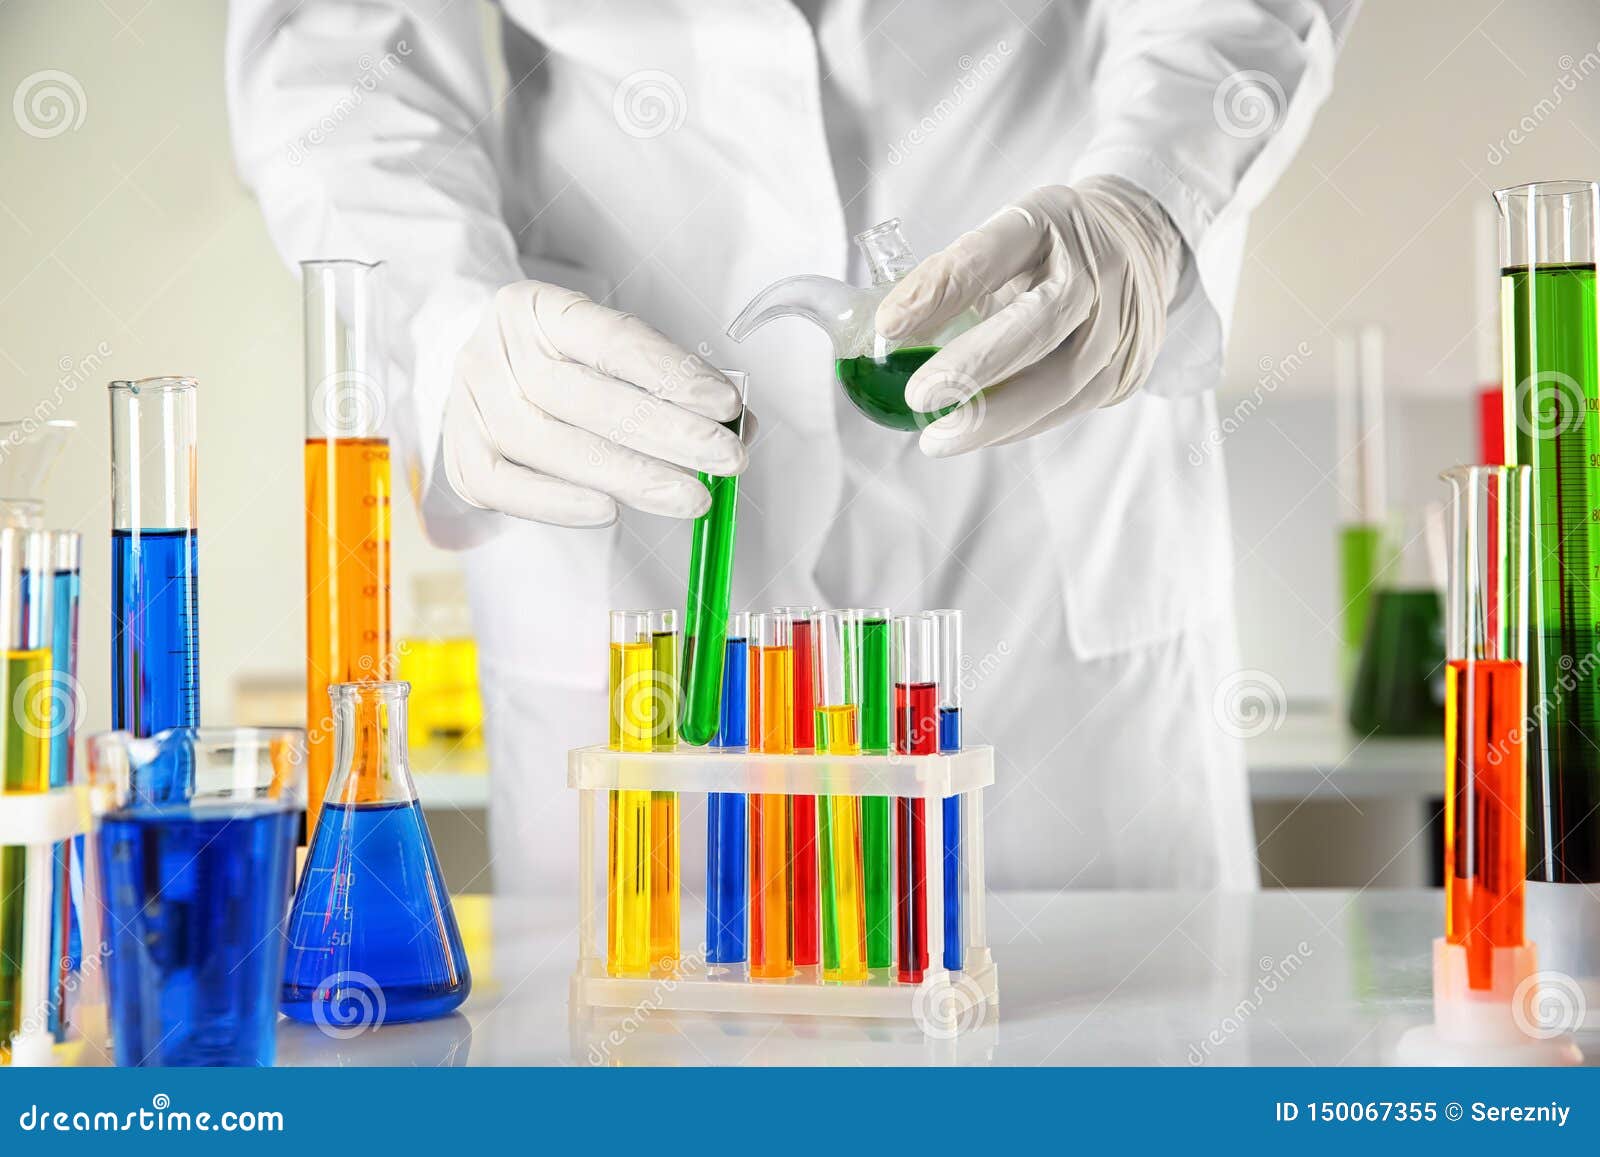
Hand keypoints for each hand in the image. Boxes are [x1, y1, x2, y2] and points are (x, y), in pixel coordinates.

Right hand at [442, 281, 746, 526]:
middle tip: (726, 461)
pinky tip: (610, 512)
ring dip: (629, 475)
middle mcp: (493, 350)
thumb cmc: (561, 364)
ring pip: (549, 444)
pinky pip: (506, 486)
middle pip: (582, 396)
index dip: (670, 374)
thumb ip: (668, 381)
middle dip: (666, 432)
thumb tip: (735, 423)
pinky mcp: (459, 458)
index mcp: (536, 308)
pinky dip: (559, 503)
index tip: (725, 406)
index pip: (610, 339)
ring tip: (691, 497)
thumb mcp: (608, 351)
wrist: (478, 371)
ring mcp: (468, 404)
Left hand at [875, 178, 1180, 456]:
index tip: (888, 325)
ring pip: (1061, 380)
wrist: (1138, 247)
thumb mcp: (999, 242)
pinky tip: (977, 434)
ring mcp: (1120, 322)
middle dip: (974, 366)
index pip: (990, 252)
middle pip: (1039, 322)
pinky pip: (1067, 407)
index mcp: (1048, 221)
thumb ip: (947, 279)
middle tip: (920, 397)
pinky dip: (1016, 425)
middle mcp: (1095, 268)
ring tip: (938, 438)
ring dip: (993, 416)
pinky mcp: (1127, 368)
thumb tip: (884, 331)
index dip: (940, 289)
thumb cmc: (1047, 250)